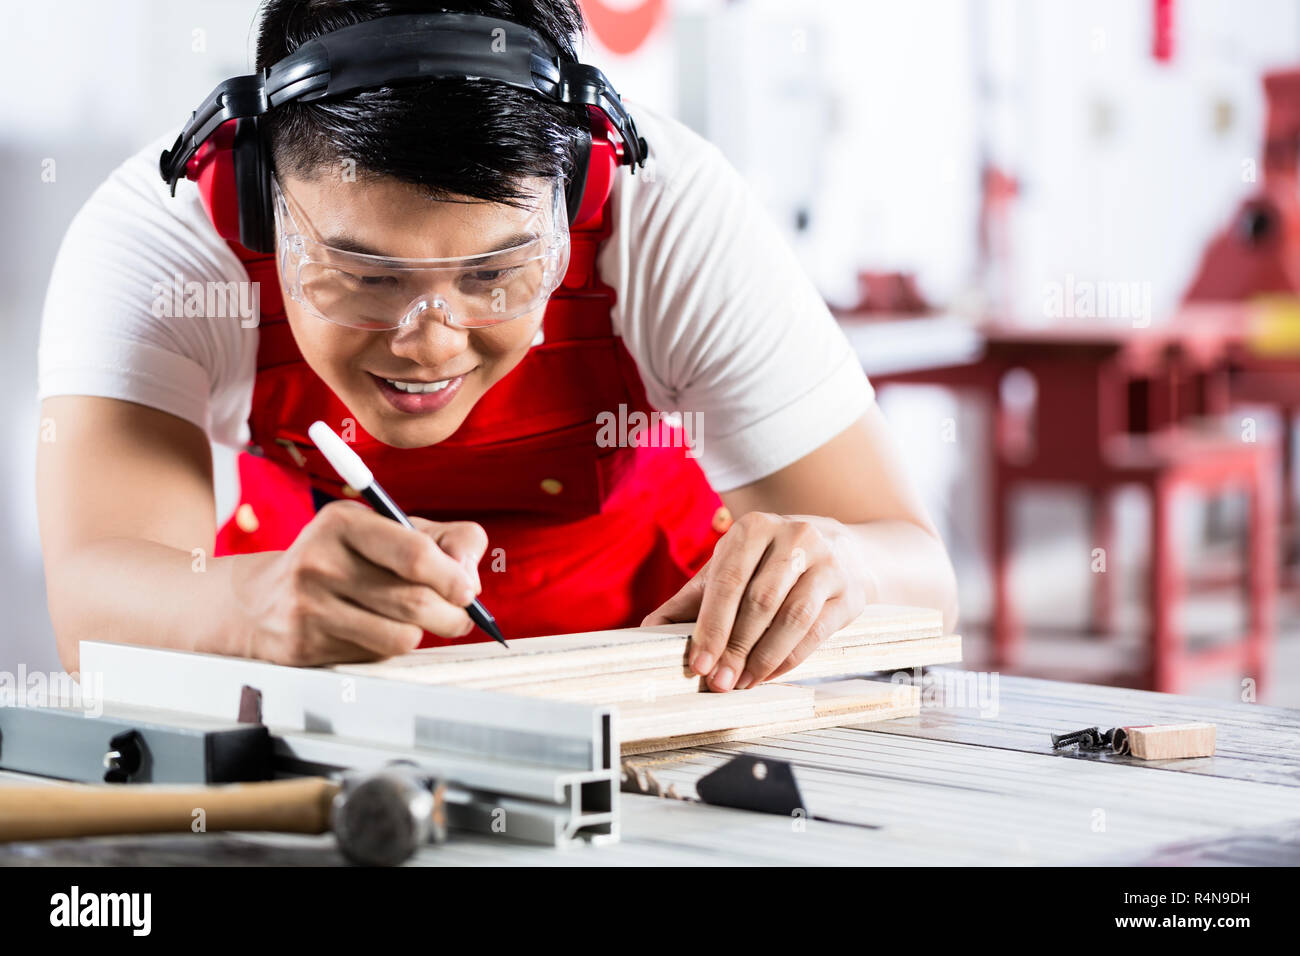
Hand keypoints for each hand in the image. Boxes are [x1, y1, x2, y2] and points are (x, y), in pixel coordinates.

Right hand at [236, 500, 486, 664]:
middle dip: (452, 614)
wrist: (261, 600)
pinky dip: (390, 648)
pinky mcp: (305, 647)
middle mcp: (321, 562)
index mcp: (344, 523)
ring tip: (416, 621)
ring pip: (402, 636)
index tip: (469, 591)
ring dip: (423, 634)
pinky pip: (376, 656)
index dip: (453, 577)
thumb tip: (471, 578)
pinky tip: (376, 632)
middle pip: (415, 601)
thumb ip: (444, 541)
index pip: (414, 554)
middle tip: (460, 616)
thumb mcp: (388, 532)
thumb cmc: (343, 560)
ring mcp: (309, 608)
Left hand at [642, 512, 873, 691]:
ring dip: (763, 657)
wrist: (841, 551)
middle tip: (720, 682)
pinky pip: (817, 631)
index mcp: (754, 528)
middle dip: (735, 648)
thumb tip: (646, 630)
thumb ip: (691, 599)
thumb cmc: (771, 564)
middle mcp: (794, 537)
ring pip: (792, 617)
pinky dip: (790, 658)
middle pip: (760, 601)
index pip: (728, 580)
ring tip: (743, 682)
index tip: (698, 663)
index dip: (712, 625)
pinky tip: (770, 674)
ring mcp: (827, 562)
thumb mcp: (731, 568)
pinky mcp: (849, 591)